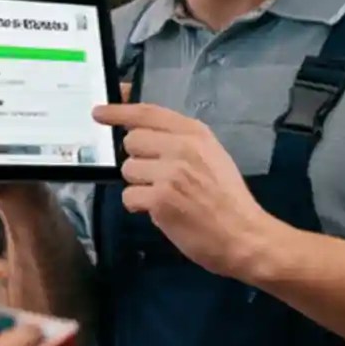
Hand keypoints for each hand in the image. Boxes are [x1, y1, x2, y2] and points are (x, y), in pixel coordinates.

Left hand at [91, 102, 273, 276]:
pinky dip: (139, 206)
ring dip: (139, 184)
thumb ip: (181, 142)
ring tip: (164, 196)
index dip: (119, 110)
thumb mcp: (212, 156)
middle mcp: (182, 147)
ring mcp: (170, 172)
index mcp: (196, 133)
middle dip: (138, 159)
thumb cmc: (227, 198)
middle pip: (132, 140)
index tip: (100, 112)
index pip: (148, 112)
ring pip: (128, 169)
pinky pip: (129, 196)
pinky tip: (160, 211)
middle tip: (157, 176)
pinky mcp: (160, 199)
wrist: (245, 235)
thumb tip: (141, 134)